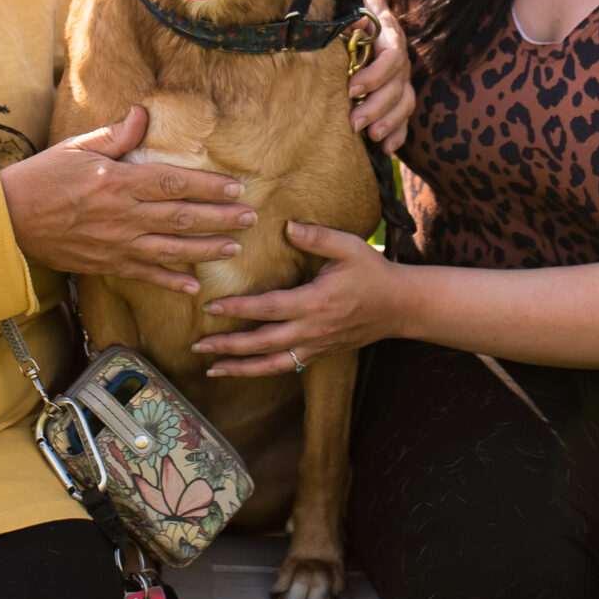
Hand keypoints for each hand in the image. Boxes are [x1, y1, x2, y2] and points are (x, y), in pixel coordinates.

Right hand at [0, 106, 253, 295]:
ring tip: (233, 248)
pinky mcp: (106, 264)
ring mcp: (116, 243)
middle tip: (249, 218)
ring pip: (171, 248)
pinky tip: (194, 287)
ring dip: (205, 249)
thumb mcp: (77, 147)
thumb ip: (115, 135)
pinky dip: (171, 282)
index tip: (235, 188)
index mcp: (118, 181)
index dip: (208, 186)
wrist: (8, 219)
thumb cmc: (42, 178)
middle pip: (181, 216)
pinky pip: (145, 274)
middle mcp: (122, 214)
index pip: (173, 182)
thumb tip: (142, 114)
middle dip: (219, 218)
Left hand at [191, 222, 405, 375]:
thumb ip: (317, 236)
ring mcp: (316, 346)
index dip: (237, 309)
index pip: (267, 308)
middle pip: (262, 343)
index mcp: (315, 302)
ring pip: (271, 364)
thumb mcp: (350, 247)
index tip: (211, 307)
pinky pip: (286, 367)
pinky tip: (243, 370)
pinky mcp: (320, 353)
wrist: (400, 307)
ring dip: (240, 368)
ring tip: (212, 367)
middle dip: (228, 346)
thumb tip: (287, 227)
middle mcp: (312, 330)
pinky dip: (262, 371)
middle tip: (198, 344)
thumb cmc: (373, 273)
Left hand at [348, 0, 413, 152]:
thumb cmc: (347, 7)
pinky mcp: (397, 94)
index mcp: (389, 34)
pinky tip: (387, 149)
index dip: (375, 76)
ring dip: (390, 122)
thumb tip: (356, 23)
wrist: (356, 10)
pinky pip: (405, 116)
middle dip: (376, 107)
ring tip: (372, 137)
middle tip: (353, 124)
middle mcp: (399, 57)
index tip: (351, 90)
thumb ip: (351, 11)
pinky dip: (398, 133)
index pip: (392, 57)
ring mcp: (401, 77)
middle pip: (398, 86)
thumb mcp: (349, 2)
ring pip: (405, 102)